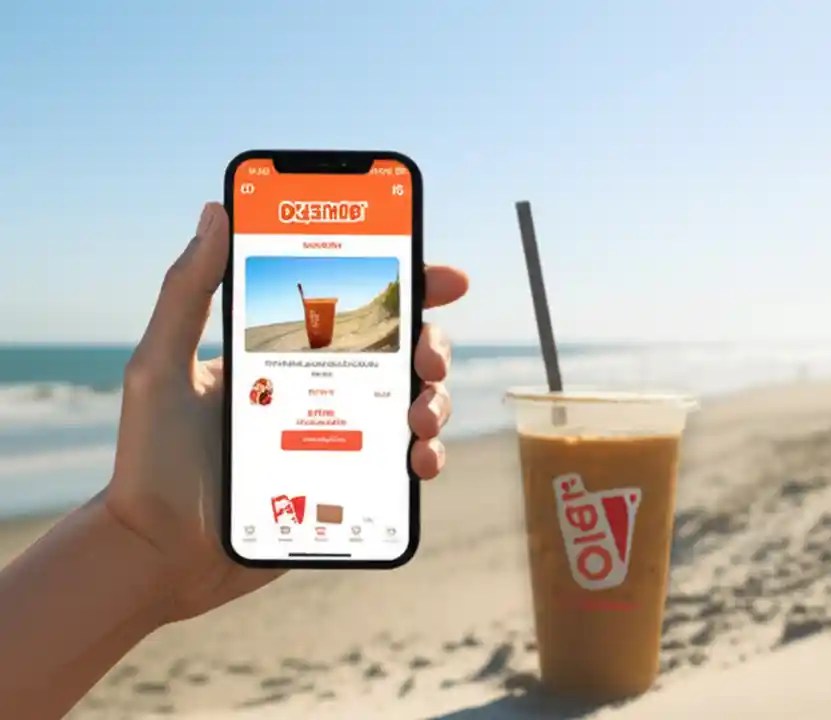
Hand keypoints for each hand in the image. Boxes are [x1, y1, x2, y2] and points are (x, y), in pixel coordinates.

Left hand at [104, 203, 468, 622]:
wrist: (158, 554)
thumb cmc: (150, 458)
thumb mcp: (160, 366)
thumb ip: (187, 292)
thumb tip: (215, 213)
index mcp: (285, 355)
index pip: (355, 308)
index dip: (410, 286)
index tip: (443, 278)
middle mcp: (321, 391)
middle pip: (402, 353)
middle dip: (433, 345)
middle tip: (426, 356)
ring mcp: (341, 438)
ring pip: (416, 405)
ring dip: (436, 401)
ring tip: (419, 416)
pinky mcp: (352, 486)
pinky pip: (408, 465)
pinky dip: (428, 457)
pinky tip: (418, 461)